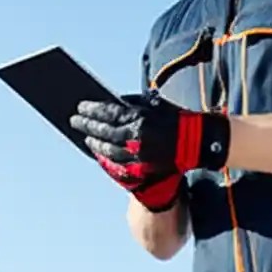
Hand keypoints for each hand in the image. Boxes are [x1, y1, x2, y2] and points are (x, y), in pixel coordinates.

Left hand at [69, 93, 229, 211]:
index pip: (107, 113)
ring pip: (108, 150)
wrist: (197, 142)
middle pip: (104, 132)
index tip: (79, 107)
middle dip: (87, 126)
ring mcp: (138, 156)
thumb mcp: (152, 104)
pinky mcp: (142, 169)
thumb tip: (106, 103)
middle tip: (74, 121)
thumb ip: (130, 104)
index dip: (91, 110)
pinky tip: (99, 152)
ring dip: (95, 143)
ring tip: (86, 137)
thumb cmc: (174, 119)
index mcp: (139, 120)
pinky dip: (106, 158)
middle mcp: (136, 139)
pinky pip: (117, 164)